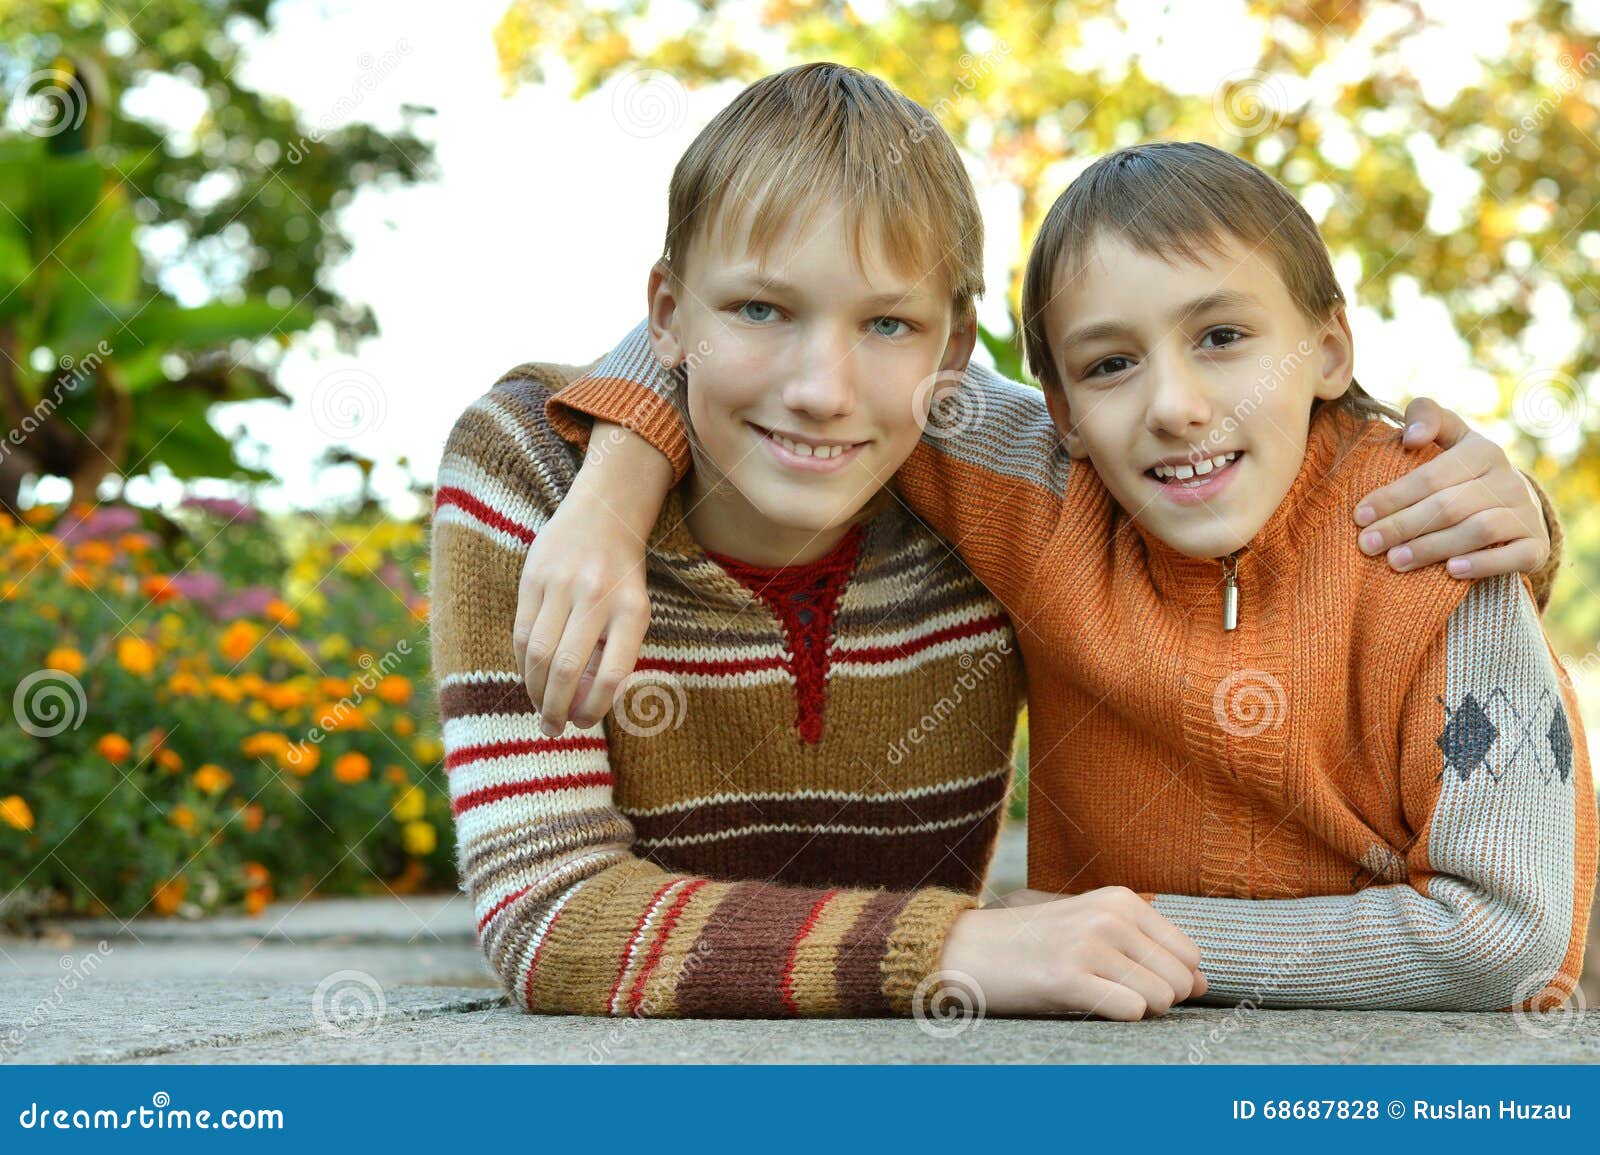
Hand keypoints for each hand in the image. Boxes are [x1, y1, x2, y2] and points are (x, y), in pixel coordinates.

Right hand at [512, 423, 666, 733]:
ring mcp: (563, 584)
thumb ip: (614, 652)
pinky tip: (529, 676)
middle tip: (553, 729)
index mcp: (633, 609)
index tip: (585, 723)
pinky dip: (523, 663)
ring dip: (535, 690)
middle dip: (556, 708)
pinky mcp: (534, 576)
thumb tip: (584, 707)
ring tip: (539, 708)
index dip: (595, 708)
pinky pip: (522, 632)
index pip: (613, 674)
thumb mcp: (634, 610)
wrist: (604, 513)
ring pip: (539, 654)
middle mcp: (598, 595)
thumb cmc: (621, 576)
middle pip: (569, 669)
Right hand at [938, 886, 1208, 1019]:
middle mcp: (1110, 916)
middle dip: (1157, 998)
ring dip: (1134, 1009)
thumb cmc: (1036, 944)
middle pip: (1180, 981)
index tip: (1132, 979)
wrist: (969, 949)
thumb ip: (1149, 950)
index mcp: (1121, 899)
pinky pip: (1130, 1010)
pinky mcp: (1067, 977)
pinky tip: (1082, 1002)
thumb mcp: (1094, 929)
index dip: (1171, 979)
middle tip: (1109, 990)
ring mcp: (1088, 945)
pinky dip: (1115, 1016)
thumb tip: (1202, 984)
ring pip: (1160, 999)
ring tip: (1093, 993)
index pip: (1190, 955)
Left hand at [1353, 396, 1548, 578]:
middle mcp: (1509, 481)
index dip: (1393, 496)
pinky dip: (1483, 564)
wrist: (1515, 506)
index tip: (1359, 516)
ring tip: (1394, 561)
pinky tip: (1452, 571)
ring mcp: (1526, 514)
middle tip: (1368, 544)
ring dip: (1432, 548)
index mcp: (1484, 451)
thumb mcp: (1449, 437)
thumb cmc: (1464, 471)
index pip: (1432, 476)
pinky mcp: (1537, 546)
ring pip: (1477, 531)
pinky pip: (1513, 556)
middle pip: (1449, 507)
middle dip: (1403, 526)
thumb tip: (1411, 436)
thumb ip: (1426, 417)